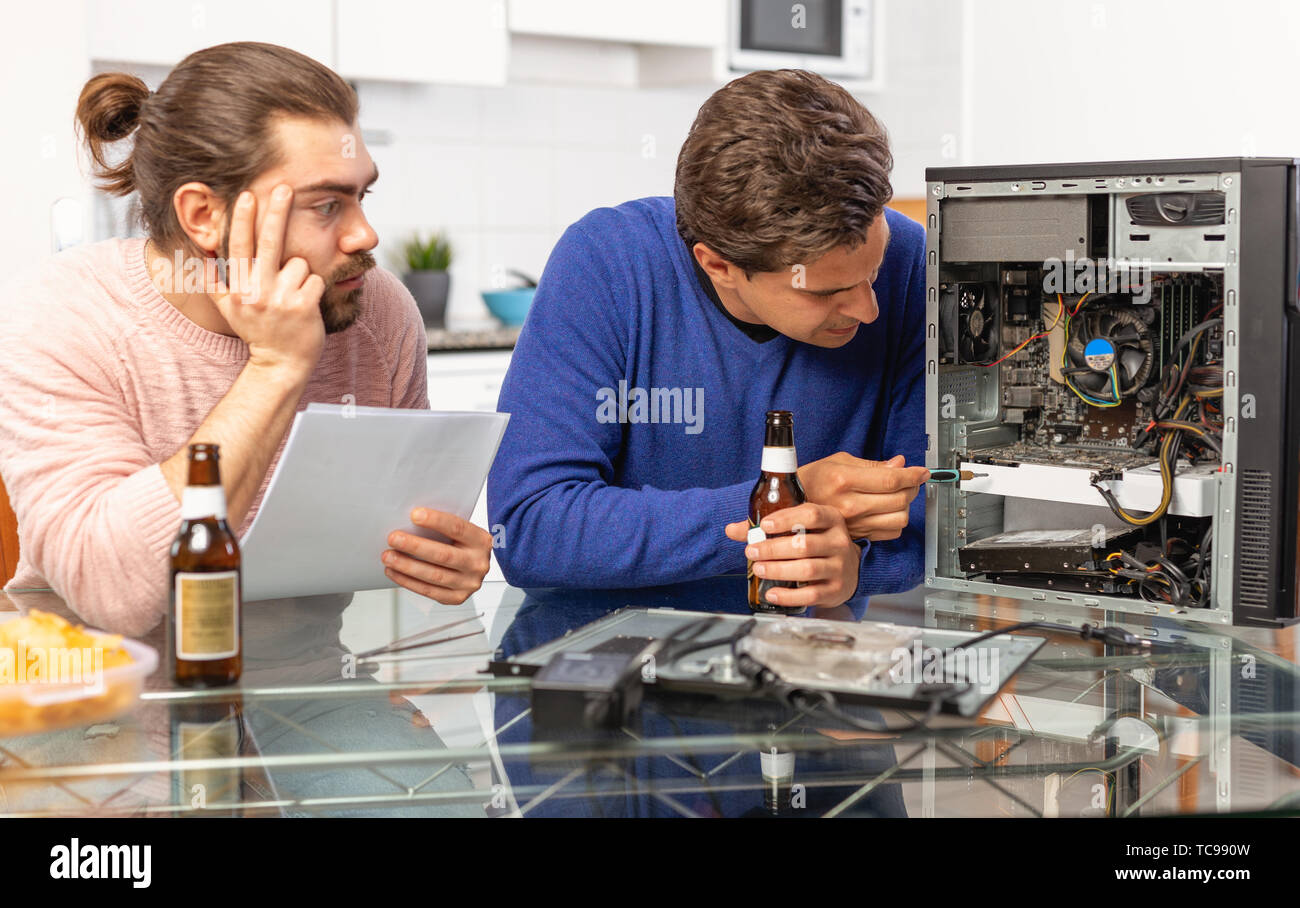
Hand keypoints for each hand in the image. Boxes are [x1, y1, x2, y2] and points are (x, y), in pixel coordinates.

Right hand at [212, 184, 325, 374]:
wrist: (280, 365)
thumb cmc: (258, 332)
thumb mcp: (229, 310)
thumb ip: (214, 284)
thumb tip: (198, 257)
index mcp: (237, 288)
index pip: (239, 246)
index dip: (243, 219)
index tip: (247, 195)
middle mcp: (256, 291)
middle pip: (268, 242)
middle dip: (275, 212)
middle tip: (283, 187)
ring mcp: (279, 299)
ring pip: (299, 263)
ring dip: (301, 275)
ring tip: (293, 295)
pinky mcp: (302, 307)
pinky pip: (316, 280)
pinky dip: (315, 288)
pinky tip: (306, 305)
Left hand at [382, 508, 492, 604]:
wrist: (473, 567)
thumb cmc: (460, 544)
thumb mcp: (459, 532)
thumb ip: (441, 527)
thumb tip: (408, 521)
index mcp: (481, 541)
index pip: (458, 528)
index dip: (436, 521)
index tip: (414, 515)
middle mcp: (478, 563)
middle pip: (444, 555)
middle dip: (415, 546)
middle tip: (393, 538)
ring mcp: (468, 583)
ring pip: (434, 575)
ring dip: (407, 566)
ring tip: (388, 556)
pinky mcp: (456, 597)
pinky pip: (428, 591)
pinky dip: (407, 581)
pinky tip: (394, 571)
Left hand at [725, 502, 860, 609]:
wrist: (849, 568)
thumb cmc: (818, 542)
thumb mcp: (802, 527)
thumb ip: (769, 527)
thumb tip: (732, 530)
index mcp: (831, 519)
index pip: (811, 514)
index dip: (786, 519)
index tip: (764, 525)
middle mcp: (839, 542)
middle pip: (804, 545)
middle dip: (773, 549)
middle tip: (751, 551)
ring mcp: (839, 567)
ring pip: (807, 570)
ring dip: (778, 570)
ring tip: (759, 569)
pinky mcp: (836, 590)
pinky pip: (810, 595)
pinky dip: (788, 596)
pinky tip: (772, 593)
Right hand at [797, 453, 928, 540]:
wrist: (791, 504)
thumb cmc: (813, 479)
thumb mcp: (839, 461)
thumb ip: (873, 465)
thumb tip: (899, 463)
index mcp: (845, 480)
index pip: (892, 479)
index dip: (913, 475)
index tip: (921, 472)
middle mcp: (850, 504)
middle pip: (900, 499)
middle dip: (912, 487)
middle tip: (910, 480)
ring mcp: (854, 523)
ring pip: (899, 518)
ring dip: (906, 506)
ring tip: (899, 495)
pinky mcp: (856, 535)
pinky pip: (890, 532)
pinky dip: (896, 521)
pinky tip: (889, 511)